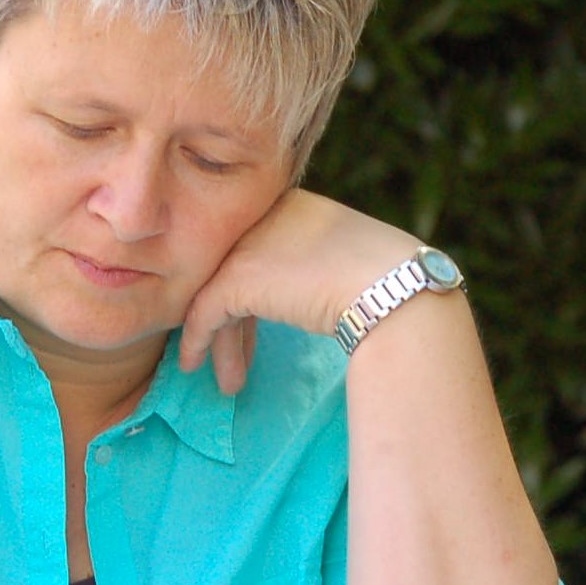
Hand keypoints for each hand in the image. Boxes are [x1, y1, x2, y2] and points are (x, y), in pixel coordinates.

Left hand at [176, 189, 421, 394]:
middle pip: (235, 272)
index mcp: (292, 204)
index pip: (259, 249)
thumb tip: (303, 290)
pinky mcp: (236, 277)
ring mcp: (247, 243)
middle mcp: (263, 215)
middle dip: (233, 322)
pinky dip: (197, 340)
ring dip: (219, 341)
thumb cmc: (385, 279)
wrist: (391, 287)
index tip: (253, 329)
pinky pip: (204, 313)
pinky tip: (195, 364)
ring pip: (218, 294)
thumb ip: (313, 260)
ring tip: (223, 380)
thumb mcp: (344, 255)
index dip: (253, 294)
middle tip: (233, 359)